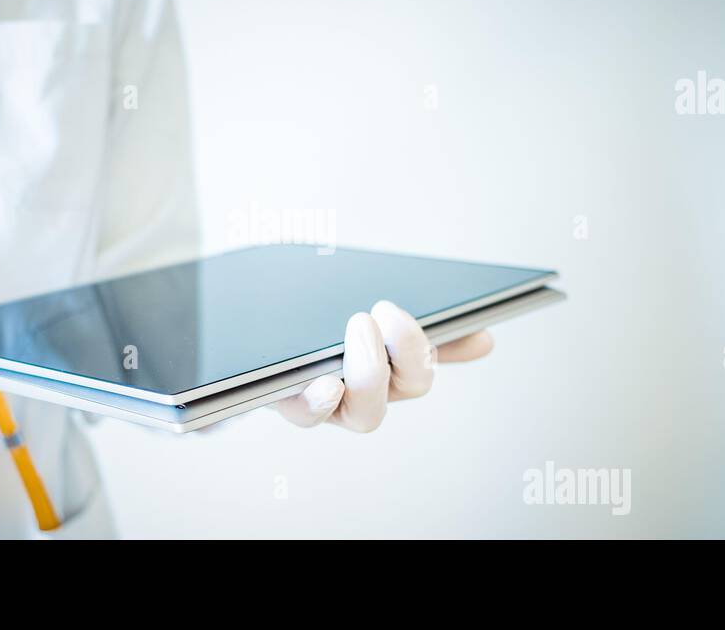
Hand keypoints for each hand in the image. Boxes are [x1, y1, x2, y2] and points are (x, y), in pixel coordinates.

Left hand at [274, 300, 493, 430]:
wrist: (243, 341)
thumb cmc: (305, 330)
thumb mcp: (354, 320)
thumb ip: (409, 327)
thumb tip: (481, 338)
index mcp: (384, 370)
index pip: (426, 367)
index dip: (452, 348)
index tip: (478, 331)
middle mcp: (360, 394)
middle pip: (411, 386)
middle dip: (406, 349)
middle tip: (385, 309)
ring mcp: (327, 403)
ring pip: (367, 413)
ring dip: (372, 372)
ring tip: (361, 325)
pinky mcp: (286, 405)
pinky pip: (309, 415)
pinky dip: (321, 402)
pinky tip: (325, 382)